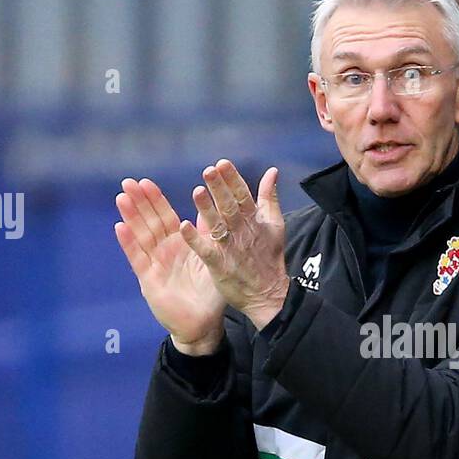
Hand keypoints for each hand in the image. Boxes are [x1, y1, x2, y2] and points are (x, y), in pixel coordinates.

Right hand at [114, 177, 226, 354]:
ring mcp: (155, 264)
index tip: (145, 182)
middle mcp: (165, 251)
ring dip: (131, 217)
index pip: (165, 216)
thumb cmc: (209, 294)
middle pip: (149, 222)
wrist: (203, 324)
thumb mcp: (212, 259)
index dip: (155, 200)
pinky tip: (120, 227)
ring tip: (121, 198)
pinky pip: (137, 259)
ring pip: (141, 236)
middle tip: (127, 182)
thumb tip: (209, 207)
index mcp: (180, 244)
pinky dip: (129, 243)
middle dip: (139, 202)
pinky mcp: (148, 280)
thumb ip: (206, 235)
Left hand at [180, 159, 289, 329]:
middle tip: (209, 171)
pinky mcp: (220, 265)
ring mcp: (231, 248)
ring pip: (218, 225)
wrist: (268, 294)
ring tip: (196, 192)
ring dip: (207, 209)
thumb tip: (272, 171)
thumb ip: (270, 197)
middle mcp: (242, 232)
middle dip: (220, 189)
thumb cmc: (269, 258)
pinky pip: (206, 250)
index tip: (222, 163)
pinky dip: (195, 239)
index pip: (243, 195)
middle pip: (230, 207)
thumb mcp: (275, 224)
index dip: (232, 179)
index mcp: (254, 220)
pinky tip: (184, 226)